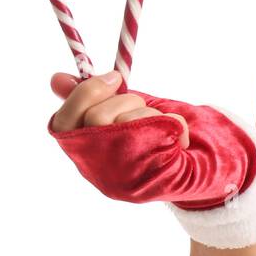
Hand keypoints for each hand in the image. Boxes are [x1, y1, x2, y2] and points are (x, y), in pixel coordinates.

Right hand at [46, 71, 255, 209]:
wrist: (198, 168)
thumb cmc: (156, 138)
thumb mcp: (123, 112)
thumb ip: (95, 98)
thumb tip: (57, 79)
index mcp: (83, 152)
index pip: (63, 122)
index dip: (84, 94)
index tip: (115, 76)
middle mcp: (95, 168)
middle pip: (96, 116)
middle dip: (126, 99)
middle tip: (142, 102)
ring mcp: (119, 176)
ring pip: (127, 121)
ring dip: (150, 112)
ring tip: (160, 126)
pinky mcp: (148, 179)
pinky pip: (160, 131)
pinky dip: (174, 123)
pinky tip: (178, 139)